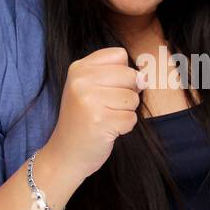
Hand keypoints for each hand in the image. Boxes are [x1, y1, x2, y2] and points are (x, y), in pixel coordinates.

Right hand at [43, 47, 143, 181]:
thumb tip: (144, 78)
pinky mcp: (101, 121)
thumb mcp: (88, 88)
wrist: (65, 154)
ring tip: (105, 119)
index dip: (122, 73)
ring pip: (133, 99)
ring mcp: (90, 101)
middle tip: (107, 107)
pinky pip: (131, 119)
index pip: (119, 55)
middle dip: (127, 94)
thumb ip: (115, 74)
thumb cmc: (83, 119)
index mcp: (79, 68)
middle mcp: (81, 81)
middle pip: (130, 75)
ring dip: (125, 112)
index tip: (108, 88)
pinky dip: (124, 127)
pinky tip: (107, 130)